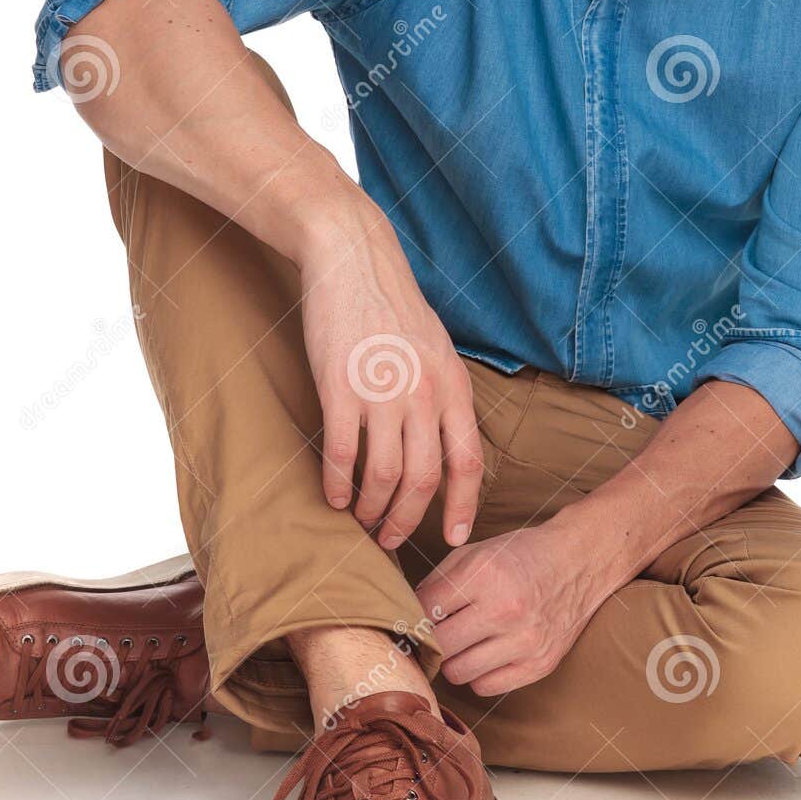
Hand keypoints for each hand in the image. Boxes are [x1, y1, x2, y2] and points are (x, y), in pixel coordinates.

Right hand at [295, 195, 483, 549]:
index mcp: (453, 387)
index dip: (462, 507)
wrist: (353, 260)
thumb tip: (446, 445)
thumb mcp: (438, 350)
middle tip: (391, 539)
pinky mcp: (340, 388)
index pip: (468, 463)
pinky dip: (336, 484)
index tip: (455, 538)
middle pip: (424, 481)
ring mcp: (382, 393)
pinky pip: (342, 454)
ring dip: (371, 508)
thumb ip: (444, 396)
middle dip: (408, 521)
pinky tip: (332, 496)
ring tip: (361, 518)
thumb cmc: (393, 307)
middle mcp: (424, 395)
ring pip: (383, 476)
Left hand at [415, 522, 608, 696]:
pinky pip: (485, 687)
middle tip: (434, 634)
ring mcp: (525, 641)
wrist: (579, 562)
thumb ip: (437, 582)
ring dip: (454, 660)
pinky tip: (486, 654)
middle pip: (439, 646)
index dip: (412, 616)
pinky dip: (479, 674)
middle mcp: (505, 609)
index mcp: (485, 574)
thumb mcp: (474, 552)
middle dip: (431, 641)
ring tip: (463, 643)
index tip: (413, 619)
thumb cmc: (521, 555)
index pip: (425, 610)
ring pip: (458, 672)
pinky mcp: (538, 665)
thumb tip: (404, 616)